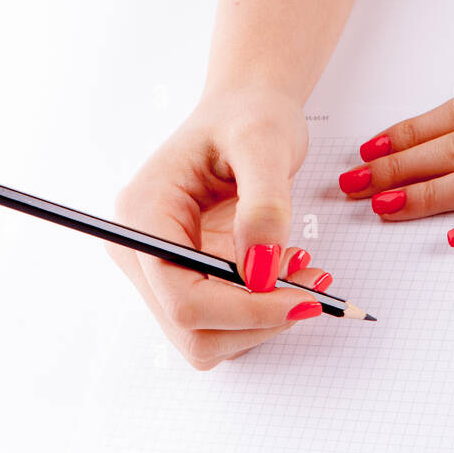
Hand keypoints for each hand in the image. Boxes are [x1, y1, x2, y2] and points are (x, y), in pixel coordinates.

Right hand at [109, 89, 332, 367]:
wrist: (246, 113)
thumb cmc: (248, 116)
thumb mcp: (264, 143)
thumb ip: (264, 207)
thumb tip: (261, 273)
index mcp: (141, 216)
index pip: (181, 298)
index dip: (244, 311)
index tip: (303, 300)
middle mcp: (140, 253)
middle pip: (192, 330)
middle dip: (258, 321)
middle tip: (314, 291)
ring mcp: (161, 274)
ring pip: (208, 339)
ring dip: (264, 322)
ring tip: (304, 274)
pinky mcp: (189, 284)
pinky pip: (224, 325)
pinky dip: (263, 314)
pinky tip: (286, 274)